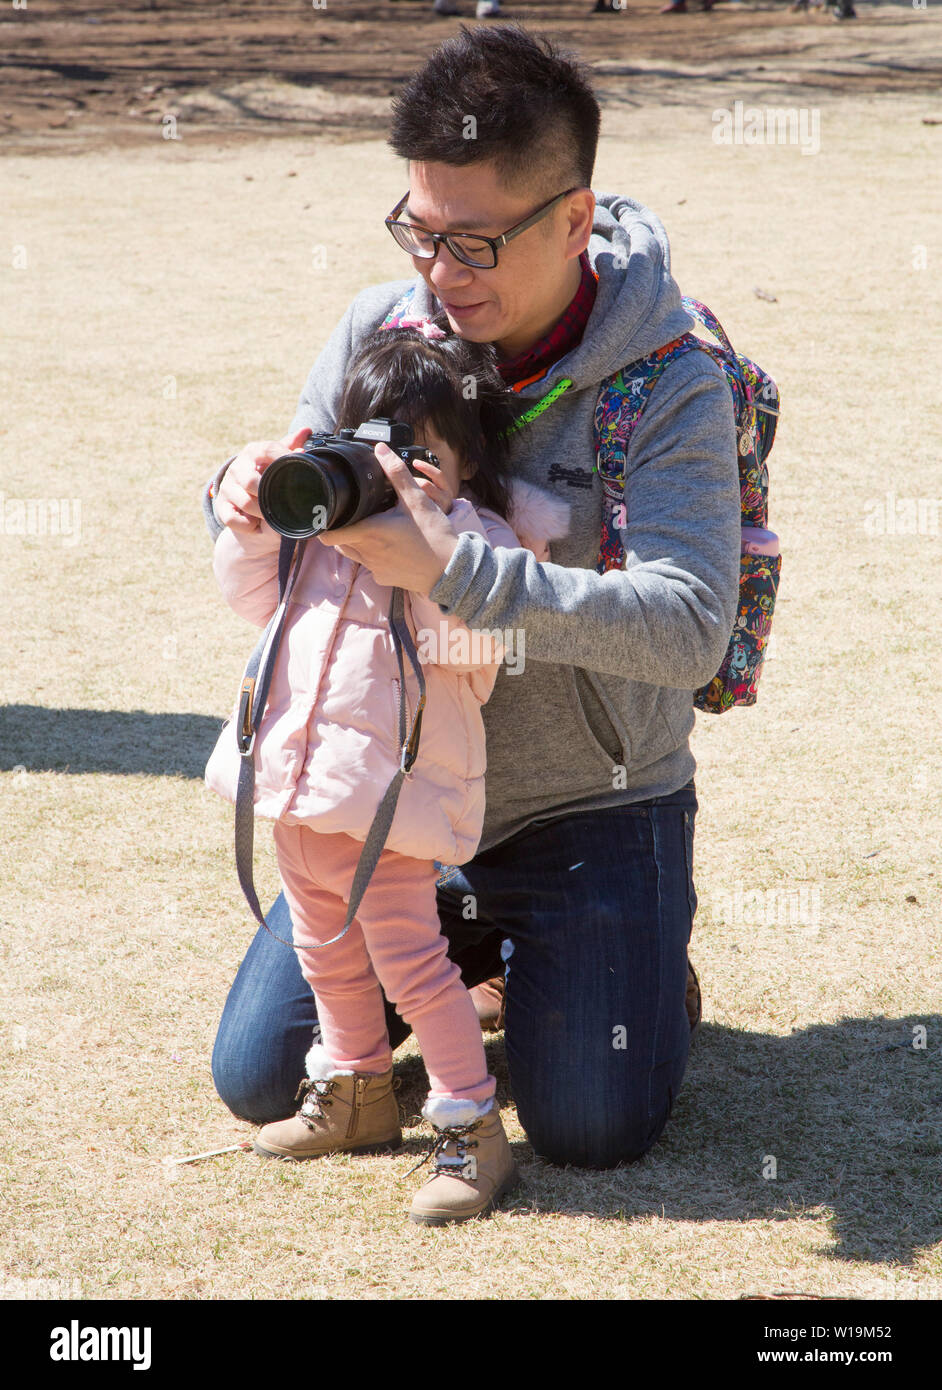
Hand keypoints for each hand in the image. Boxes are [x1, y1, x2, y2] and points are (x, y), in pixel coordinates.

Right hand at [214, 426, 311, 531]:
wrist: (248, 506)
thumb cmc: (268, 481)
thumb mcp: (278, 464)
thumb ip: (290, 448)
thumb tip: (306, 431)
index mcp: (253, 451)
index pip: (267, 449)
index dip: (283, 457)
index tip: (298, 467)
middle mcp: (237, 467)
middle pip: (251, 482)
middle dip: (268, 497)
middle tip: (284, 505)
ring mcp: (227, 487)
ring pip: (245, 503)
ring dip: (262, 514)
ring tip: (271, 516)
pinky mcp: (221, 506)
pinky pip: (233, 519)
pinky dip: (248, 526)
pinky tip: (256, 524)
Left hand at [316, 442, 459, 592]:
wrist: (451, 570)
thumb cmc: (434, 536)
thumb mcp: (417, 499)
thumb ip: (396, 473)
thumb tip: (381, 449)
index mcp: (369, 533)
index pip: (328, 535)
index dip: (324, 524)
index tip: (328, 513)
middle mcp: (367, 554)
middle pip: (338, 543)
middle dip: (340, 528)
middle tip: (351, 514)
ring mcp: (375, 569)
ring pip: (353, 554)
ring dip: (355, 541)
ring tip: (370, 527)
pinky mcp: (384, 578)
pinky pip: (370, 565)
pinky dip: (372, 554)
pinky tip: (388, 545)